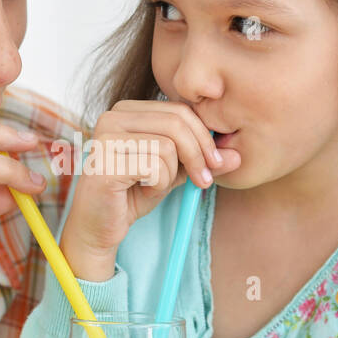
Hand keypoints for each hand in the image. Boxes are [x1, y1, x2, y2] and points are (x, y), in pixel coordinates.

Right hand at [59, 100, 240, 279]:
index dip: (204, 136)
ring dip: (172, 174)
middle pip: (176, 123)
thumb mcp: (173, 173)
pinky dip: (157, 184)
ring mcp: (105, 136)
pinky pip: (153, 166)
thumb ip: (201, 161)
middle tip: (203, 180)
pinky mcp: (104, 160)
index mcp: (129, 110)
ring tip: (156, 186)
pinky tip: (142, 190)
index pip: (179, 110)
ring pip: (167, 145)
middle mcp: (113, 116)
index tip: (216, 164)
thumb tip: (238, 156)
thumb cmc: (132, 195)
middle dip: (198, 154)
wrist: (99, 227)